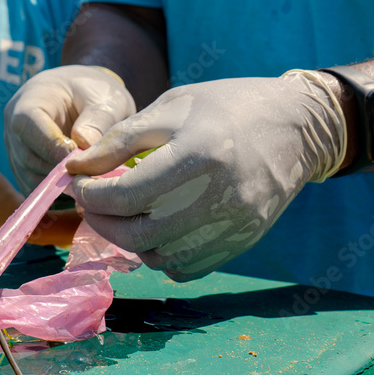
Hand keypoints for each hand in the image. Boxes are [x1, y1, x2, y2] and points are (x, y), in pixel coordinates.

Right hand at [4, 65, 136, 192]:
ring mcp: (15, 153)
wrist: (83, 97)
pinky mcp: (23, 171)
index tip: (84, 160)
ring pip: (31, 179)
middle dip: (61, 171)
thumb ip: (97, 121)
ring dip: (61, 186)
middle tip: (94, 177)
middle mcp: (12, 130)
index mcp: (27, 103)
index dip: (54, 147)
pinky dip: (58, 195)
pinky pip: (36, 191)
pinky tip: (82, 188)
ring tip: (91, 182)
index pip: (28, 127)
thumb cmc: (93, 93)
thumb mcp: (104, 100)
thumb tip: (84, 147)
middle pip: (29, 158)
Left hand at [67, 71, 345, 280]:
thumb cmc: (225, 106)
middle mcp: (219, 197)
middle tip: (92, 203)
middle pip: (139, 234)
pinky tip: (154, 228)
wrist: (297, 125)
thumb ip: (119, 140)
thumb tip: (76, 169)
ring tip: (122, 214)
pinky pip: (187, 268)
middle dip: (103, 222)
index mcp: (198, 155)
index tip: (80, 184)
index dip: (91, 194)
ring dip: (129, 241)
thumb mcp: (170, 107)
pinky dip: (160, 255)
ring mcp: (234, 226)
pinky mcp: (243, 242)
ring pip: (160, 258)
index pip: (127, 194)